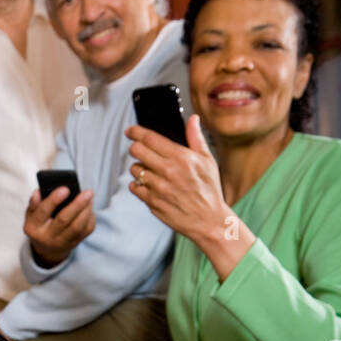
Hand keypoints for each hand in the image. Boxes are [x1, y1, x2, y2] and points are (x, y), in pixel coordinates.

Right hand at [24, 185, 94, 265]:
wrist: (48, 249)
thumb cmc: (40, 226)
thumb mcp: (31, 215)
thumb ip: (34, 203)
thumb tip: (38, 192)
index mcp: (34, 227)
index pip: (43, 212)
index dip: (54, 200)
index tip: (65, 189)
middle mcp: (47, 237)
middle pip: (63, 220)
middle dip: (77, 204)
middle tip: (87, 192)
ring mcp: (62, 242)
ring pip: (77, 227)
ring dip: (86, 211)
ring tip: (90, 198)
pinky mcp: (74, 243)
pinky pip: (86, 230)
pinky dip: (90, 217)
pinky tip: (89, 208)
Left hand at [127, 115, 254, 278]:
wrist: (208, 221)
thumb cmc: (209, 190)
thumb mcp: (207, 161)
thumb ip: (196, 138)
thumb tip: (193, 119)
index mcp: (180, 157)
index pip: (149, 138)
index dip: (136, 132)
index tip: (130, 131)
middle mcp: (167, 171)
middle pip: (137, 151)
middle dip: (135, 148)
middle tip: (139, 150)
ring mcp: (157, 188)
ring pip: (134, 170)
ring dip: (138, 168)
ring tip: (149, 171)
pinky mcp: (152, 202)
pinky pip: (134, 188)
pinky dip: (137, 184)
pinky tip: (148, 185)